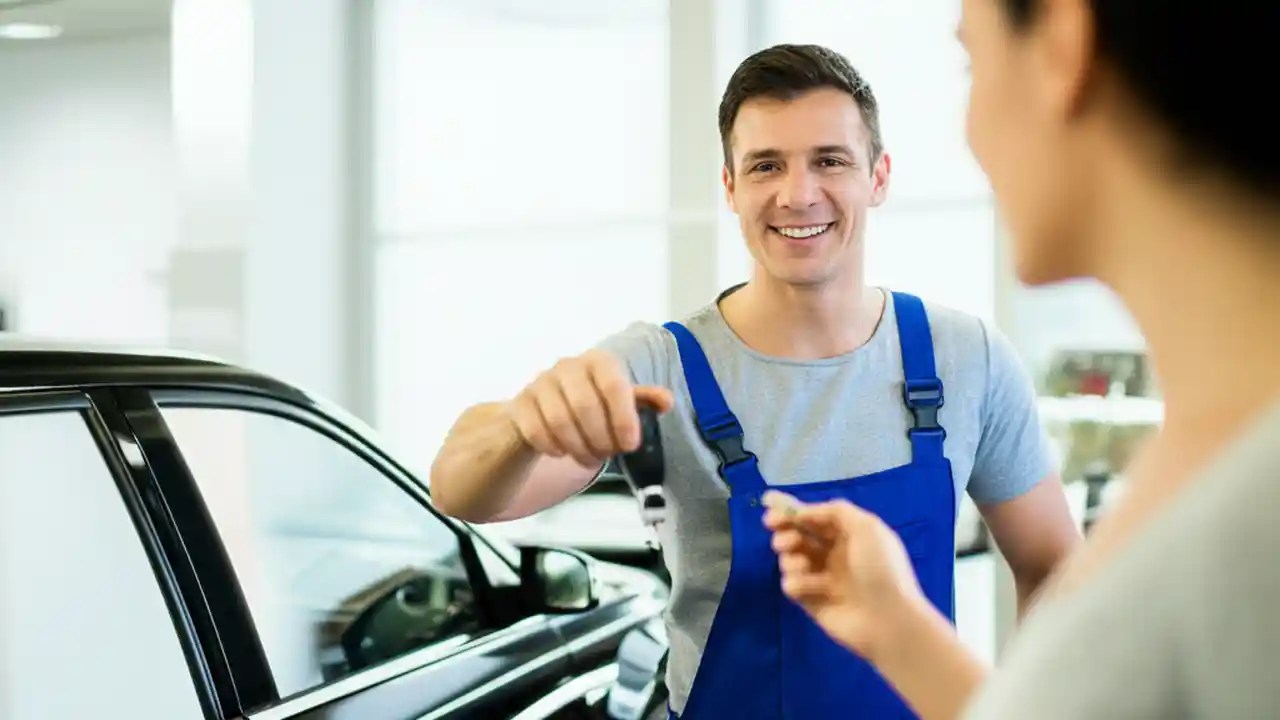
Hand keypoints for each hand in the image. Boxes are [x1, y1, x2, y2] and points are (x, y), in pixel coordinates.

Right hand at [507, 349, 673, 467]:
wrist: (541, 413)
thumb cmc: (588, 406)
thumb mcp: (617, 402)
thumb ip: (641, 400)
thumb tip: (666, 401)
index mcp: (597, 361)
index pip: (613, 384)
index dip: (623, 417)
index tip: (629, 445)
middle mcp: (567, 366)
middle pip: (585, 405)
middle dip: (600, 439)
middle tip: (606, 456)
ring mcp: (539, 383)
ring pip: (560, 421)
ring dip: (578, 447)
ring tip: (589, 459)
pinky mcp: (519, 405)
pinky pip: (536, 431)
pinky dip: (553, 447)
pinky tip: (562, 453)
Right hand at [763, 491, 927, 659]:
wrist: (888, 620)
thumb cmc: (881, 569)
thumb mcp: (867, 527)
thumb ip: (836, 511)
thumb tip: (805, 512)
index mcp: (848, 535)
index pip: (815, 517)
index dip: (791, 508)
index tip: (768, 501)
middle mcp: (833, 554)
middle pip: (798, 535)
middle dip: (784, 528)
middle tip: (773, 526)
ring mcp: (821, 578)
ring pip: (790, 558)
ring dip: (789, 554)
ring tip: (800, 562)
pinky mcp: (811, 601)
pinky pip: (792, 584)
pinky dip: (796, 581)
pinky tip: (809, 587)